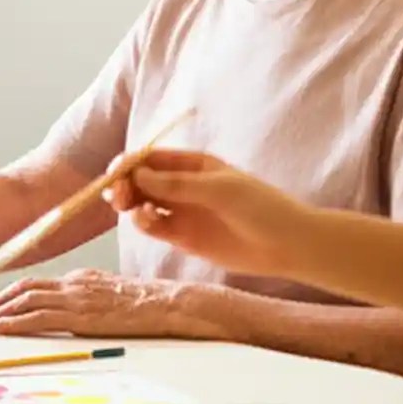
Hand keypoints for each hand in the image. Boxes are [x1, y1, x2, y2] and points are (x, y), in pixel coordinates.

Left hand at [0, 269, 195, 337]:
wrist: (165, 303)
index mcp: (81, 277)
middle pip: (25, 288)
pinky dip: (16, 322)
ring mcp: (77, 298)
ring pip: (26, 300)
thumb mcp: (111, 292)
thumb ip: (89, 295)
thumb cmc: (146, 302)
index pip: (37, 283)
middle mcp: (74, 283)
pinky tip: (1, 329)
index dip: (10, 295)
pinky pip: (40, 317)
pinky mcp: (81, 315)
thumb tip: (70, 308)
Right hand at [105, 149, 311, 277]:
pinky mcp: (183, 237)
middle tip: (119, 194)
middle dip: (125, 184)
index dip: (130, 163)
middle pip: (142, 180)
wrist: (286, 245)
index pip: (152, 158)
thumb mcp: (220, 190)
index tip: (116, 172)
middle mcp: (184, 185)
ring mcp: (182, 211)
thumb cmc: (261, 207)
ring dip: (130, 203)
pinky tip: (146, 219)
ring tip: (130, 207)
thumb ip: (178, 185)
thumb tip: (138, 175)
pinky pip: (154, 226)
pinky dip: (143, 222)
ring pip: (143, 203)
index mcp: (194, 164)